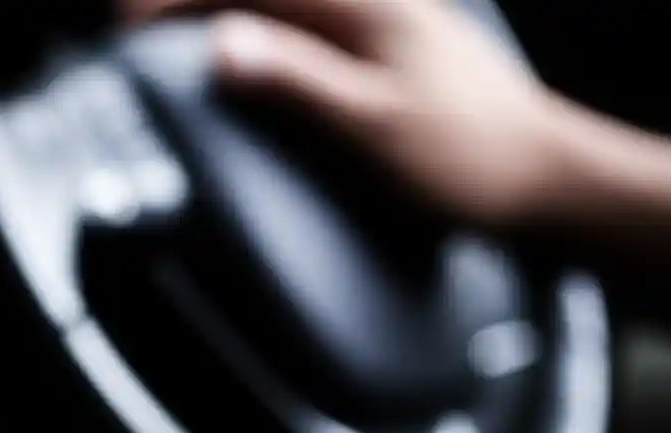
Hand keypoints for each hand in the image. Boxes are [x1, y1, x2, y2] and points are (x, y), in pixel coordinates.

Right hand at [128, 0, 573, 228]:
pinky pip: (307, 18)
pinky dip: (263, 25)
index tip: (127, 18)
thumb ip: (298, 81)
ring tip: (175, 27)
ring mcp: (382, 18)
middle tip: (136, 21)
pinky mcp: (388, 43)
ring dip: (228, 7)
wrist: (543, 177)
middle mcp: (371, 1)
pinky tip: (248, 45)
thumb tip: (220, 43)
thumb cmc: (467, 157)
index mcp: (364, 6)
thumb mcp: (374, 126)